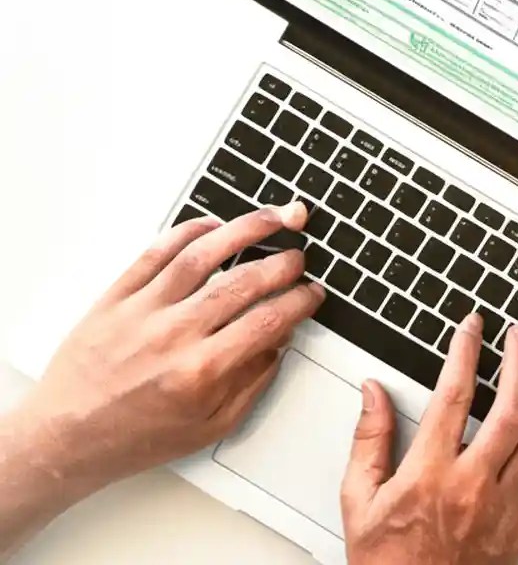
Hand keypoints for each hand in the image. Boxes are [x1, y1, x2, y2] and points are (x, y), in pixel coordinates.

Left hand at [14, 202, 323, 497]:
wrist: (68, 436)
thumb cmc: (136, 437)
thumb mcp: (210, 427)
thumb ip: (252, 383)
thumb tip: (280, 343)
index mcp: (202, 371)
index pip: (267, 321)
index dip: (299, 301)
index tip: (312, 293)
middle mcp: (174, 335)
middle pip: (242, 283)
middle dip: (282, 263)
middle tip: (300, 255)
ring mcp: (143, 311)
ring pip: (202, 256)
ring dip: (244, 230)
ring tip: (273, 217)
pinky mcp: (116, 298)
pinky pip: (156, 253)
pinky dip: (188, 233)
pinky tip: (213, 225)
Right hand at [341, 314, 517, 564]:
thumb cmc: (386, 562)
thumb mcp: (358, 500)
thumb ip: (369, 440)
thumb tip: (373, 391)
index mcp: (428, 474)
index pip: (453, 396)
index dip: (465, 352)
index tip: (472, 328)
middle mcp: (471, 485)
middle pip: (509, 408)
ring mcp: (502, 504)